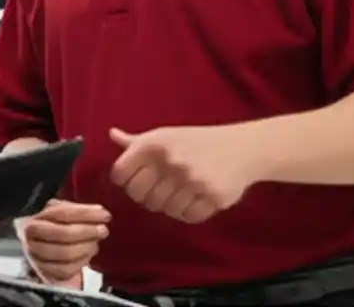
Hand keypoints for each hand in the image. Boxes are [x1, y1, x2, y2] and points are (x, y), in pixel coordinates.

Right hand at [17, 199, 109, 286]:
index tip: (105, 215)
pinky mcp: (45, 273)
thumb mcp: (62, 213)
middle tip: (103, 230)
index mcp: (35, 219)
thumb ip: (79, 211)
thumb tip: (100, 213)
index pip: (62, 213)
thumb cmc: (56, 228)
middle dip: (87, 232)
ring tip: (95, 242)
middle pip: (63, 234)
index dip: (86, 213)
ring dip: (86, 247)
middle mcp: (32, 238)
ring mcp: (37, 257)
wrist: (43, 249)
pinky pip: (66, 270)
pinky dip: (81, 262)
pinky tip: (88, 255)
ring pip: (66, 253)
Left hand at [109, 125, 262, 223]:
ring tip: (182, 192)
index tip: (138, 180)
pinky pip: (187, 217)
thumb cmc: (197, 142)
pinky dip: (189, 213)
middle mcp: (170, 160)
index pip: (120, 174)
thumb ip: (137, 142)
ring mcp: (192, 180)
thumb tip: (111, 134)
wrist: (242, 148)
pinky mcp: (212, 196)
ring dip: (170, 205)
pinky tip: (196, 199)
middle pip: (139, 196)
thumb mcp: (165, 136)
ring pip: (163, 209)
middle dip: (147, 196)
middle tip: (162, 189)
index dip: (126, 181)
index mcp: (154, 144)